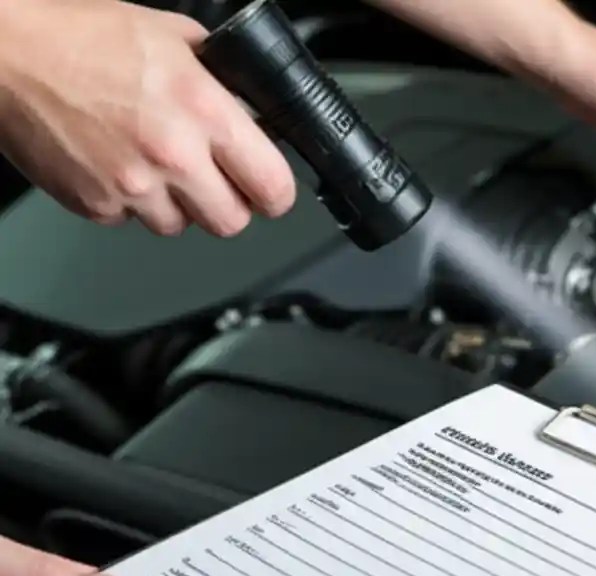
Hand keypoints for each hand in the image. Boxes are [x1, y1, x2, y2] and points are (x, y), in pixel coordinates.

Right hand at [0, 0, 294, 236]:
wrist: (6, 54)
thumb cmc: (80, 36)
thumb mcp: (172, 37)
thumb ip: (220, 76)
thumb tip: (251, 102)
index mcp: (205, 112)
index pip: (273, 185)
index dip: (276, 191)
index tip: (270, 187)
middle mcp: (174, 157)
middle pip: (232, 222)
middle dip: (230, 203)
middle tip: (217, 180)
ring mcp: (132, 187)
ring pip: (181, 226)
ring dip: (179, 204)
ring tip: (157, 163)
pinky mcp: (95, 205)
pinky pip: (133, 220)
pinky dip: (132, 201)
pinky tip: (119, 162)